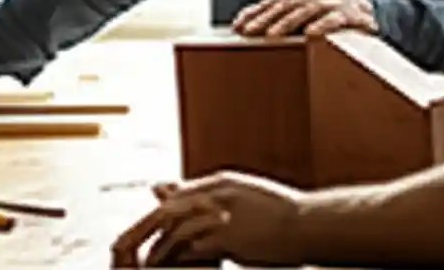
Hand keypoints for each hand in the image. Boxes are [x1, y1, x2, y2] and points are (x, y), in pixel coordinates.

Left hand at [110, 172, 304, 267]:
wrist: (311, 224)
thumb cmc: (284, 214)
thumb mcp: (246, 195)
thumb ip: (215, 196)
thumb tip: (187, 190)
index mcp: (220, 183)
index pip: (178, 197)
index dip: (161, 217)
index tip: (147, 233)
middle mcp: (215, 195)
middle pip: (168, 211)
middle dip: (147, 230)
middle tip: (132, 247)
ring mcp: (220, 215)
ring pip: (175, 231)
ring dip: (159, 249)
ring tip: (146, 264)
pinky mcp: (227, 236)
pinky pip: (191, 250)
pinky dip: (178, 260)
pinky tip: (170, 269)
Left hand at [232, 0, 377, 37]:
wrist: (383, 14)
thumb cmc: (340, 16)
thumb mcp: (314, 11)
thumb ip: (290, 15)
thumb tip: (257, 28)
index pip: (274, 0)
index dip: (255, 12)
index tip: (238, 26)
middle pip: (286, 4)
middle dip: (265, 18)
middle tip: (248, 32)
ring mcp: (336, 1)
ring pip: (307, 10)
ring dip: (287, 23)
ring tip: (272, 35)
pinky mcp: (354, 14)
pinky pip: (336, 19)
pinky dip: (322, 25)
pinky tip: (311, 34)